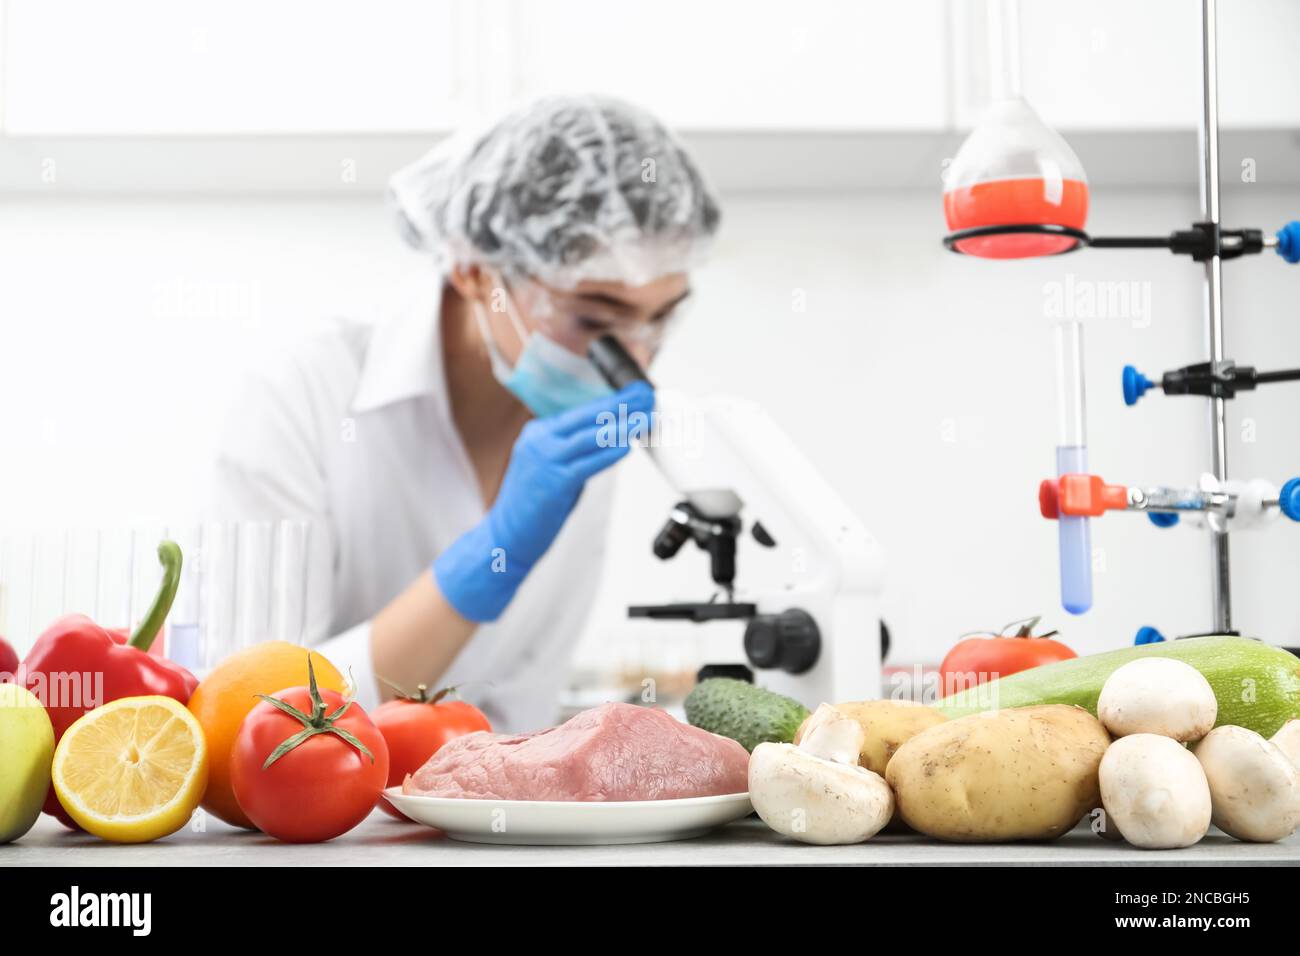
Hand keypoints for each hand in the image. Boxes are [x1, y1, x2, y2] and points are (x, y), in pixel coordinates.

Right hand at [434, 381, 654, 621]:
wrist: (507, 534)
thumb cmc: (532, 504)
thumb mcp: (551, 465)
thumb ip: (575, 452)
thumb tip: (611, 440)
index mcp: (538, 432)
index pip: (581, 412)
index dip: (611, 402)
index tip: (633, 396)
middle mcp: (539, 440)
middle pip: (588, 417)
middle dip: (620, 405)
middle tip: (644, 397)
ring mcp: (545, 459)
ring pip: (590, 436)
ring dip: (621, 426)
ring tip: (644, 418)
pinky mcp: (554, 481)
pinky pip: (588, 463)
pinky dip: (609, 453)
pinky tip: (627, 445)